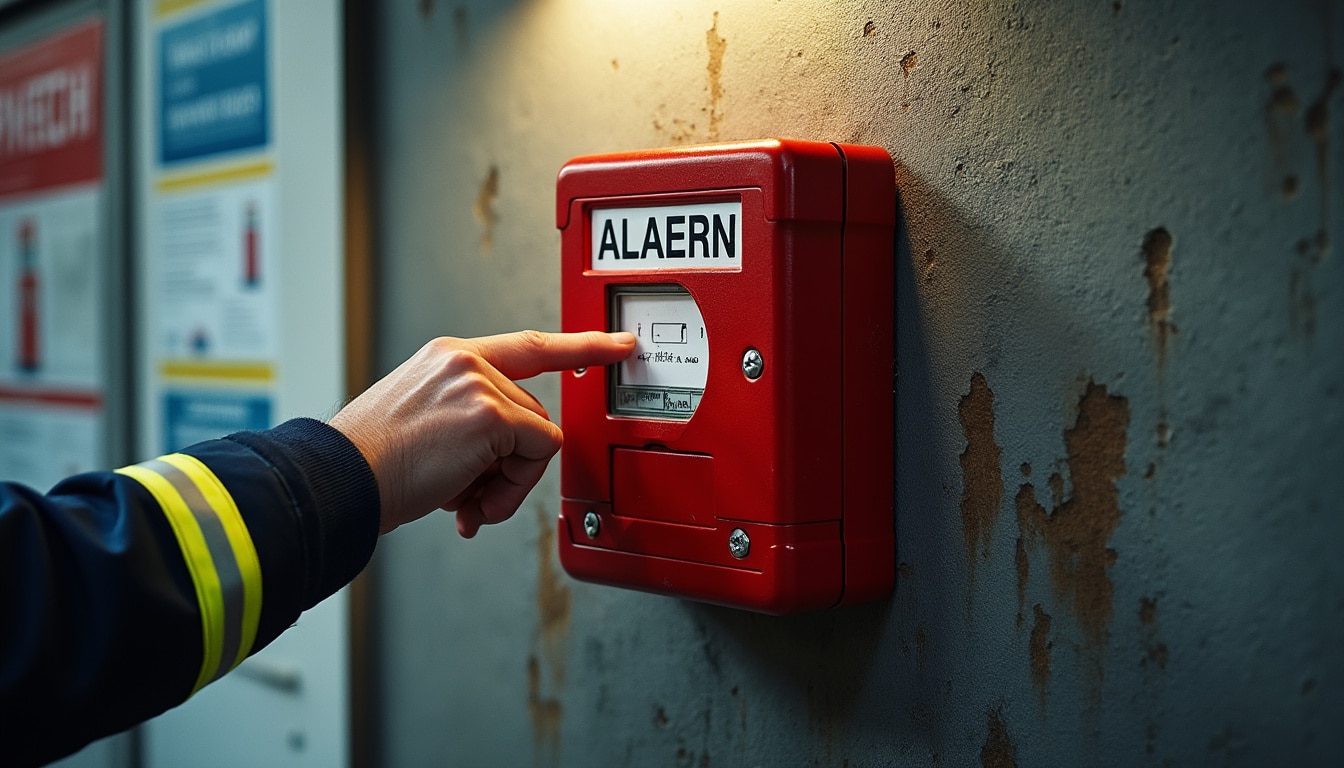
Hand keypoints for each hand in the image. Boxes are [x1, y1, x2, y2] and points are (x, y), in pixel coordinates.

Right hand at [329, 330, 634, 536]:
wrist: (341, 480)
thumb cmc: (372, 464)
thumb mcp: (424, 421)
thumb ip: (473, 422)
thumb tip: (515, 458)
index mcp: (451, 357)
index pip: (530, 346)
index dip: (581, 347)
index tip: (620, 344)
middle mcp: (465, 360)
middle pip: (534, 415)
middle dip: (509, 464)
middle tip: (468, 492)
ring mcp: (478, 384)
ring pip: (537, 439)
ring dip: (506, 483)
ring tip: (460, 497)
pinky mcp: (488, 414)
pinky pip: (537, 456)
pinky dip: (511, 490)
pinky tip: (467, 501)